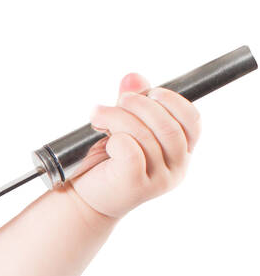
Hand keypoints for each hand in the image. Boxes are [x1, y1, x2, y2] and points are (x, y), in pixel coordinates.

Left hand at [67, 72, 201, 221]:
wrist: (83, 197)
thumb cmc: (106, 160)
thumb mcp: (123, 125)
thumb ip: (134, 101)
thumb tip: (133, 78)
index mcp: (181, 152)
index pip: (192, 121)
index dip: (173, 100)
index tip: (149, 92)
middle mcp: (177, 168)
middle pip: (169, 126)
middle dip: (140, 105)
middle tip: (117, 102)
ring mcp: (159, 180)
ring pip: (146, 135)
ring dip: (118, 118)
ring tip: (98, 116)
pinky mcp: (137, 186)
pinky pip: (131, 150)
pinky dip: (115, 139)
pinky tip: (105, 143)